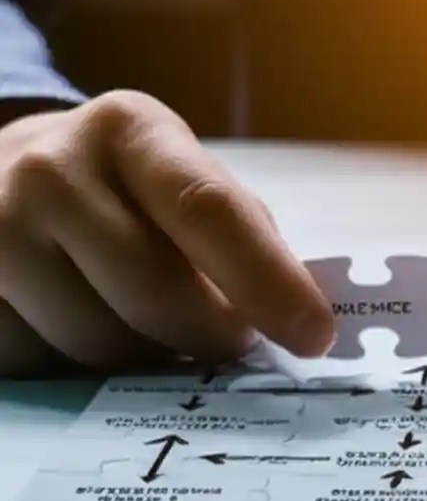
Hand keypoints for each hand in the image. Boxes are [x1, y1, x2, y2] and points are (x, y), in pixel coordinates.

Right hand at [0, 90, 333, 373]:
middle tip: (226, 341)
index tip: (314, 334)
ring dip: (142, 358)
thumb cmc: (118, 190)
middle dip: (208, 336)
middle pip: (156, 292)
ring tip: (144, 326)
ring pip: (98, 345)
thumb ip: (239, 236)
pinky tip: (78, 327)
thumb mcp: (178, 180)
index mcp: (130, 130)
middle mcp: (50, 168)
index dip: (268, 280)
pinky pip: (39, 365)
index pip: (210, 210)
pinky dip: (74, 370)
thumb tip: (302, 318)